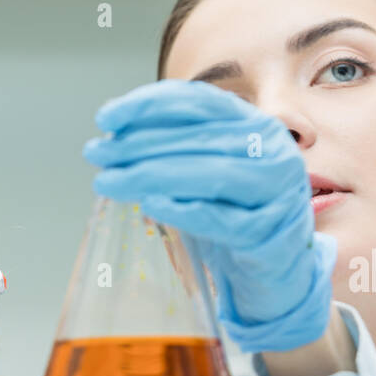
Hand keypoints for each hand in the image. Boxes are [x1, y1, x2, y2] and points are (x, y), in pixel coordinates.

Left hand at [83, 79, 337, 352]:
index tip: (105, 119)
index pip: (198, 101)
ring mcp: (277, 192)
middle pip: (197, 138)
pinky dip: (185, 210)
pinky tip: (150, 206)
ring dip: (151, 175)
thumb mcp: (207, 174)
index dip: (148, 105)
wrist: (278, 273)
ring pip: (209, 174)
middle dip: (138, 144)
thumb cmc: (235, 216)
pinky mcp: (270, 234)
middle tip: (96, 154)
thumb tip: (114, 141)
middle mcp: (273, 151)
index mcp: (255, 125)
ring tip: (108, 181)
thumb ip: (177, 151)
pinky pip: (222, 219)